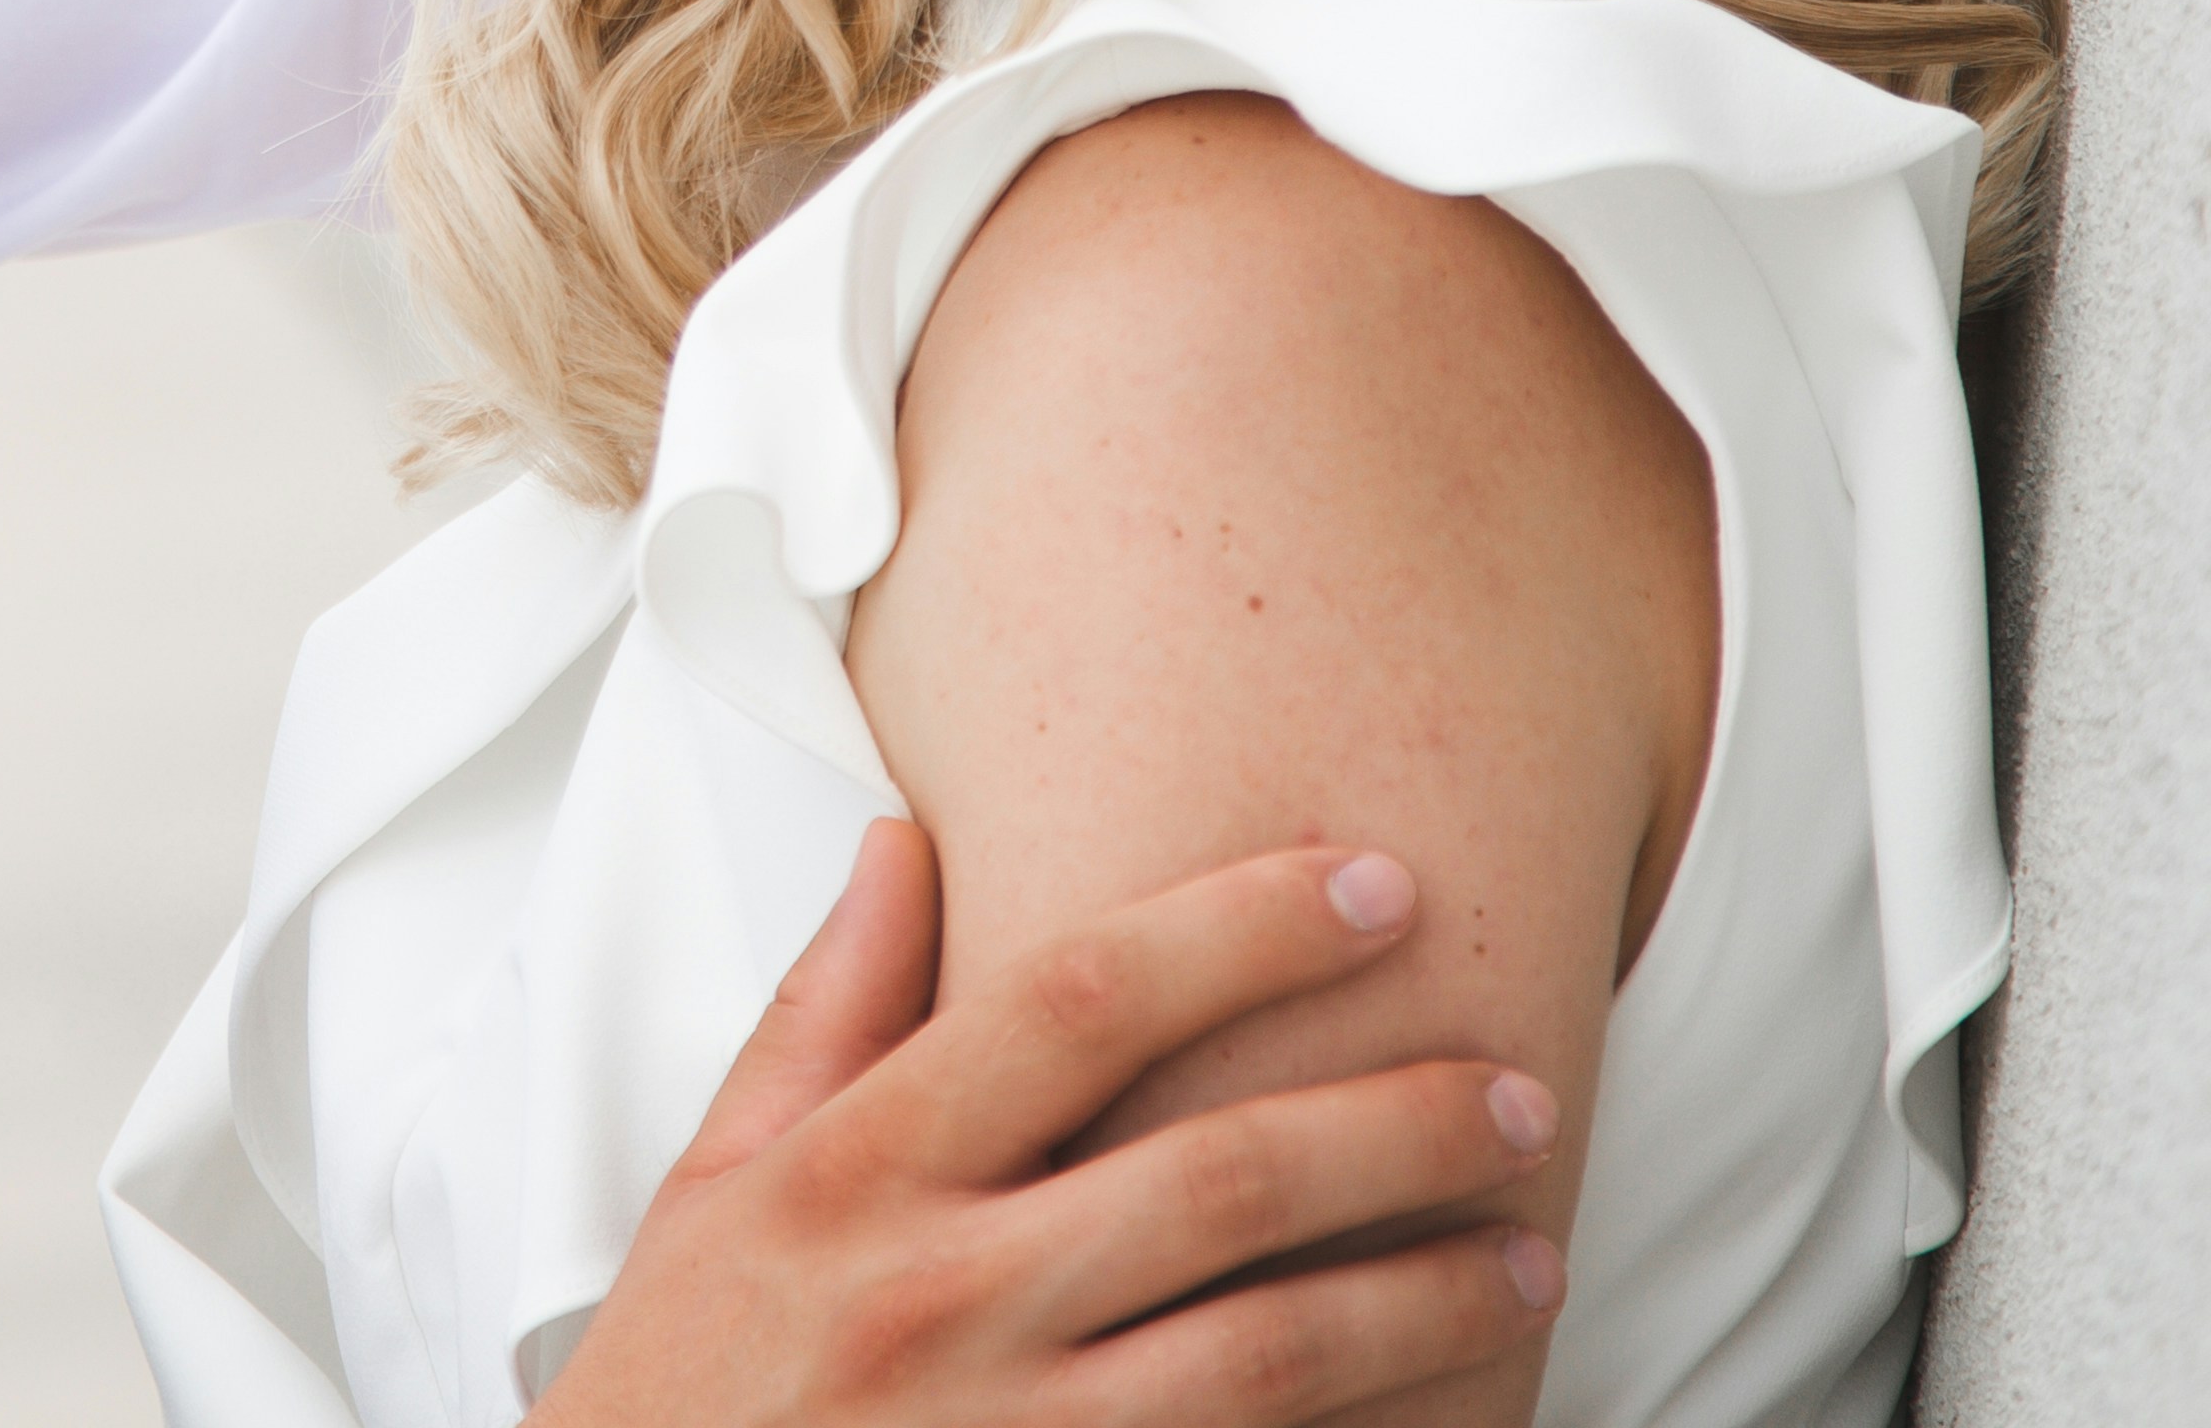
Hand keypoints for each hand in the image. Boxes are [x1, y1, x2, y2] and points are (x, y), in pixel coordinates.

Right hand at [528, 824, 1566, 1427]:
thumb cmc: (679, 1387)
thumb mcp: (715, 1181)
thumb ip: (826, 1008)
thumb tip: (908, 840)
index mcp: (857, 1172)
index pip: (1081, 999)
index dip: (1242, 926)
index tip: (1372, 883)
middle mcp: (939, 1296)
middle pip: (1219, 1177)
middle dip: (1399, 1123)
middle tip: (1514, 1093)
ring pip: (1268, 1353)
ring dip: (1424, 1301)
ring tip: (1531, 1256)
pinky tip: (1448, 1413)